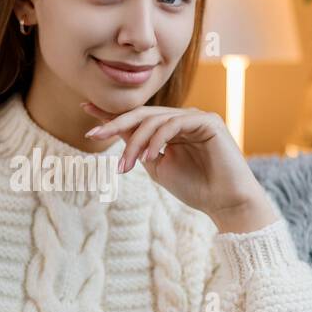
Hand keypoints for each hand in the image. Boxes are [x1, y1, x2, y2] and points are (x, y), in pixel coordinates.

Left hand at [81, 101, 280, 229]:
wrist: (226, 203)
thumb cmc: (195, 188)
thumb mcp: (157, 167)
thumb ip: (139, 149)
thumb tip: (115, 132)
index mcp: (171, 128)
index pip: (138, 117)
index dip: (112, 113)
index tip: (85, 108)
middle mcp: (183, 118)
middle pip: (142, 114)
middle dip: (116, 123)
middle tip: (95, 134)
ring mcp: (196, 117)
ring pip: (155, 120)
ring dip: (136, 143)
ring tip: (126, 166)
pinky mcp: (208, 121)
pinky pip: (174, 124)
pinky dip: (158, 139)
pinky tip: (149, 157)